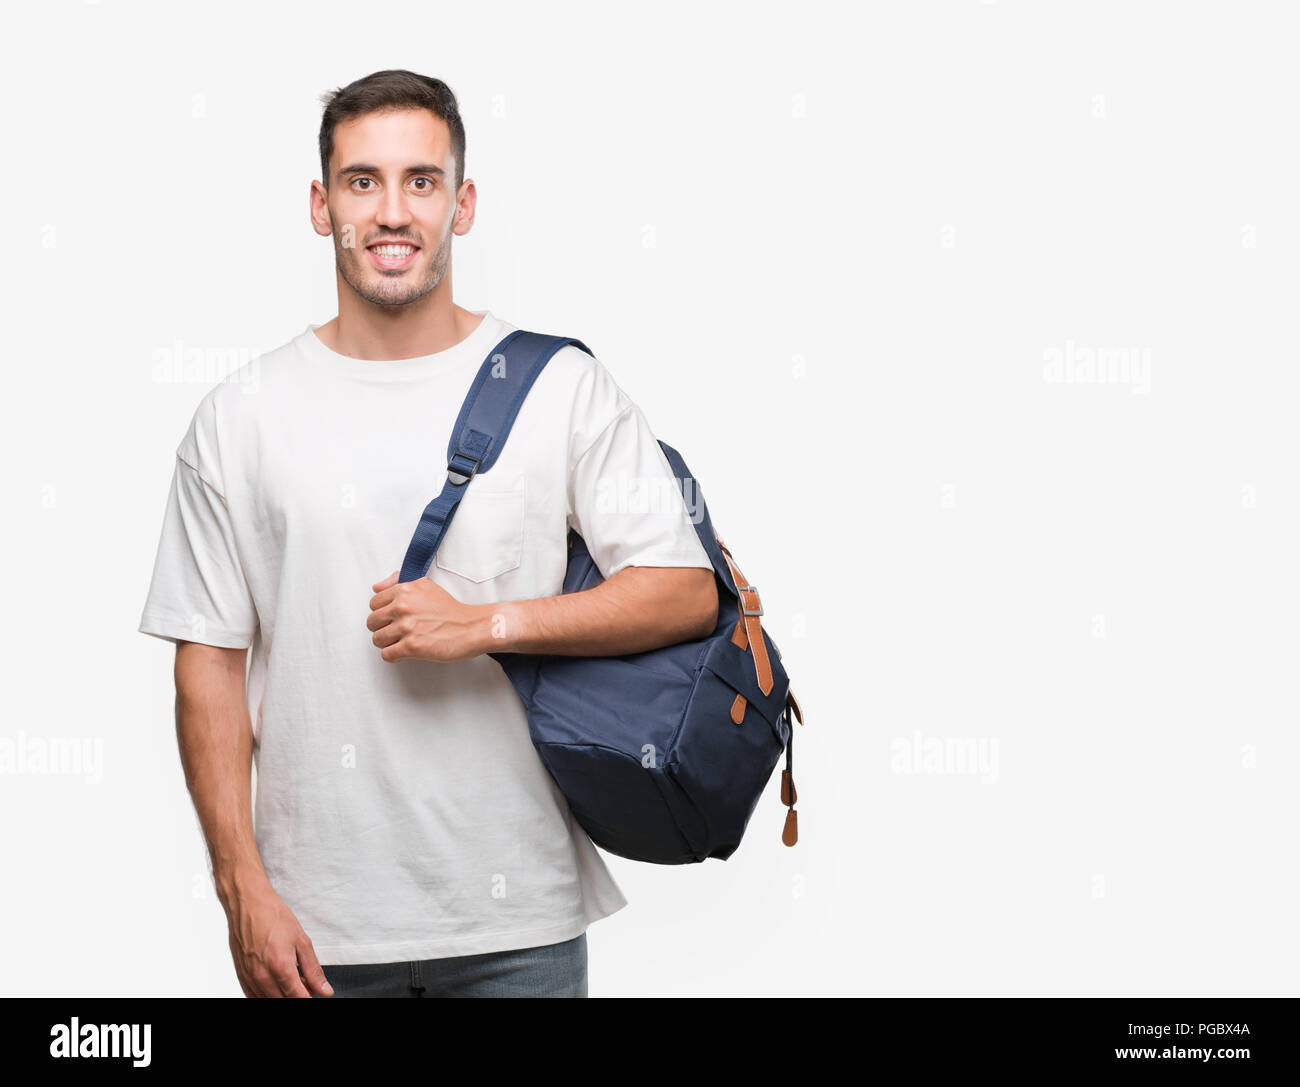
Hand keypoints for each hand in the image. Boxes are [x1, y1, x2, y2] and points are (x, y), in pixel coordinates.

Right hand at [225, 878, 331, 997]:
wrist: (248, 904)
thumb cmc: (273, 916)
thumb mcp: (301, 940)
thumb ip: (313, 969)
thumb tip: (324, 990)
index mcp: (280, 966)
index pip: (297, 998)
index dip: (309, 998)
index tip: (316, 993)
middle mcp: (262, 976)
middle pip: (283, 1002)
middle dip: (299, 996)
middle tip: (308, 984)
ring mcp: (249, 978)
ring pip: (268, 1001)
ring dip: (283, 995)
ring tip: (294, 980)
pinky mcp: (241, 976)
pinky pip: (254, 996)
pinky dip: (268, 994)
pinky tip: (278, 982)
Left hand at [367, 570, 490, 661]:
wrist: (470, 627)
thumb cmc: (451, 610)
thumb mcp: (425, 585)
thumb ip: (397, 581)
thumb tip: (376, 587)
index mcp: (405, 591)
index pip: (374, 603)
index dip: (383, 612)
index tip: (392, 617)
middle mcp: (403, 607)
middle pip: (372, 622)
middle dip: (382, 628)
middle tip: (396, 630)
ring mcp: (407, 627)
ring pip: (377, 639)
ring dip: (387, 643)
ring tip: (401, 641)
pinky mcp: (411, 647)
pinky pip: (386, 654)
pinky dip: (394, 655)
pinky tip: (404, 651)